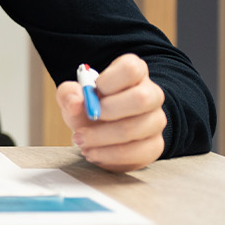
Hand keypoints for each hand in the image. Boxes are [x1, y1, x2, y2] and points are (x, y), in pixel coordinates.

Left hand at [57, 53, 165, 172]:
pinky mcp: (155, 145)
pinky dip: (110, 156)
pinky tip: (94, 153)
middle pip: (142, 98)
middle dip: (108, 111)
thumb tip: (75, 101)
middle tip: (88, 117)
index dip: (109, 81)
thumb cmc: (89, 107)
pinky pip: (139, 153)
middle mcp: (151, 94)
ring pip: (137, 128)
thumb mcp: (73, 96)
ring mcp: (156, 121)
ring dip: (103, 137)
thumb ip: (68, 93)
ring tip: (82, 140)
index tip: (93, 91)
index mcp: (133, 73)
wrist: (98, 130)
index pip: (131, 69)